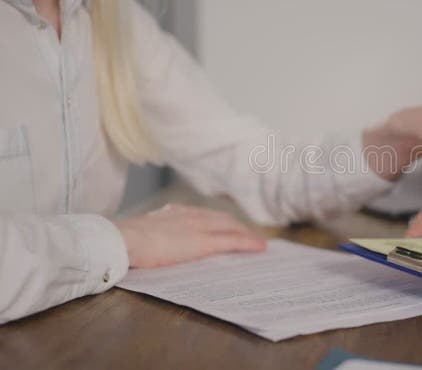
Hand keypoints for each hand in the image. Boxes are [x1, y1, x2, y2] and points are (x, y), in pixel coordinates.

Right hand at [116, 204, 266, 267]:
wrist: (123, 239)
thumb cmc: (124, 240)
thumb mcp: (141, 232)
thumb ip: (152, 233)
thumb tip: (149, 241)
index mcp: (174, 212)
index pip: (204, 215)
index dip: (219, 220)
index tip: (227, 225)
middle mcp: (190, 215)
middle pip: (222, 219)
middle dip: (237, 226)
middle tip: (249, 235)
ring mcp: (199, 227)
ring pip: (231, 227)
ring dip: (246, 234)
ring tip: (257, 243)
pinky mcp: (203, 241)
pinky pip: (232, 241)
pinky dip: (248, 243)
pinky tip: (260, 247)